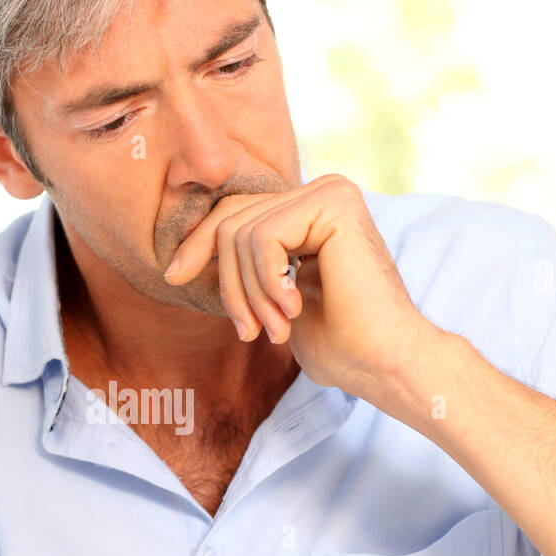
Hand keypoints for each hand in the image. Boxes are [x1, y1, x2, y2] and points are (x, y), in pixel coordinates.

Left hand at [163, 173, 431, 397]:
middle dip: (229, 285)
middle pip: (230, 221)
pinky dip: (266, 284)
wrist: (383, 364)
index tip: (172, 277)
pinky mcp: (334, 203)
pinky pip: (263, 238)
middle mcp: (320, 192)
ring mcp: (329, 192)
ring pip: (241, 234)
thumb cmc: (338, 344)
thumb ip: (246, 267)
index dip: (197, 244)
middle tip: (250, 332)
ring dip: (249, 295)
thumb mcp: (273, 299)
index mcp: (308, 210)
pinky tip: (295, 310)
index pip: (232, 214)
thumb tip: (183, 255)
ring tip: (276, 330)